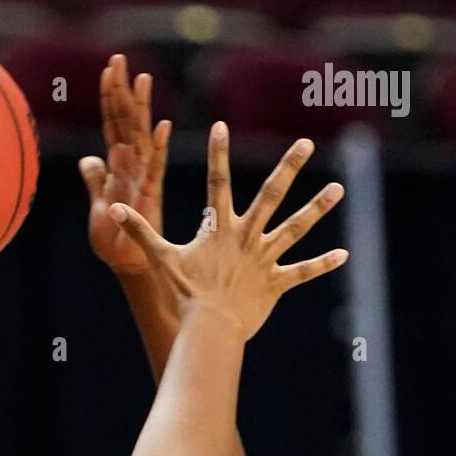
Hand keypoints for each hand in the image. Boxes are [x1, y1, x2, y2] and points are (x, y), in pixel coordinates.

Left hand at [80, 52, 170, 277]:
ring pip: (140, 137)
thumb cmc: (114, 238)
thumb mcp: (98, 204)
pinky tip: (161, 126)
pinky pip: (154, 168)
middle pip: (126, 121)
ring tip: (142, 79)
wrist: (126, 264)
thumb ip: (95, 180)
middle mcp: (132, 166)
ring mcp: (143, 178)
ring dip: (140, 108)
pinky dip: (157, 147)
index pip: (112, 124)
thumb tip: (88, 160)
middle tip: (119, 58)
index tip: (108, 68)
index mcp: (118, 166)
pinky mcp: (151, 195)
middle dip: (122, 90)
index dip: (109, 97)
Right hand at [108, 123, 347, 339]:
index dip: (218, 154)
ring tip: (339, 189)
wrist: (209, 329)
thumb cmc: (184, 296)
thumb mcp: (159, 260)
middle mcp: (246, 237)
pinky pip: (301, 272)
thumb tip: (111, 209)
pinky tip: (344, 254)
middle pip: (271, 195)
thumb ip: (138, 232)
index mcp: (219, 229)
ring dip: (317, 208)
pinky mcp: (275, 283)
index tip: (222, 126)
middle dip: (288, 167)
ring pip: (295, 228)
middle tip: (306, 143)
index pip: (217, 183)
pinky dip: (322, 264)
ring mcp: (264, 259)